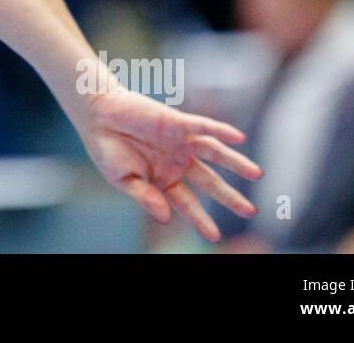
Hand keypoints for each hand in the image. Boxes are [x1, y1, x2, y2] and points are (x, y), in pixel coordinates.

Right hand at [75, 87, 262, 241]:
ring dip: (236, 163)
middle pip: (210, 182)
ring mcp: (179, 142)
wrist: (96, 116)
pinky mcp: (176, 123)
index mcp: (163, 180)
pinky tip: (238, 138)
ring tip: (258, 174)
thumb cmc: (107, 149)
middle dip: (230, 197)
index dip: (201, 220)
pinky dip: (221, 131)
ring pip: (214, 153)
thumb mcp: (123, 180)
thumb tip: (166, 219)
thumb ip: (145, 197)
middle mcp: (177, 162)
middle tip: (251, 211)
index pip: (188, 203)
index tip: (214, 237)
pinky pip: (202, 126)